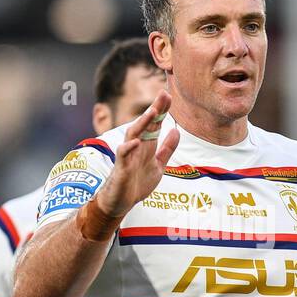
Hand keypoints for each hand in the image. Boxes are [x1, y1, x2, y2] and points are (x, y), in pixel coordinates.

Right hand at [96, 91, 180, 218]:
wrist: (121, 202)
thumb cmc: (137, 183)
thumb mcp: (158, 165)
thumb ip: (167, 149)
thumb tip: (176, 131)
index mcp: (147, 145)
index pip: (155, 124)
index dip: (162, 110)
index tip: (169, 95)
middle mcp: (137, 146)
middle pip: (146, 124)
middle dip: (155, 109)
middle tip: (164, 94)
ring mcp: (128, 155)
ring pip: (133, 134)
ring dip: (143, 123)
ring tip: (153, 111)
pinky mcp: (121, 168)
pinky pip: (123, 154)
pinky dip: (129, 147)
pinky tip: (136, 141)